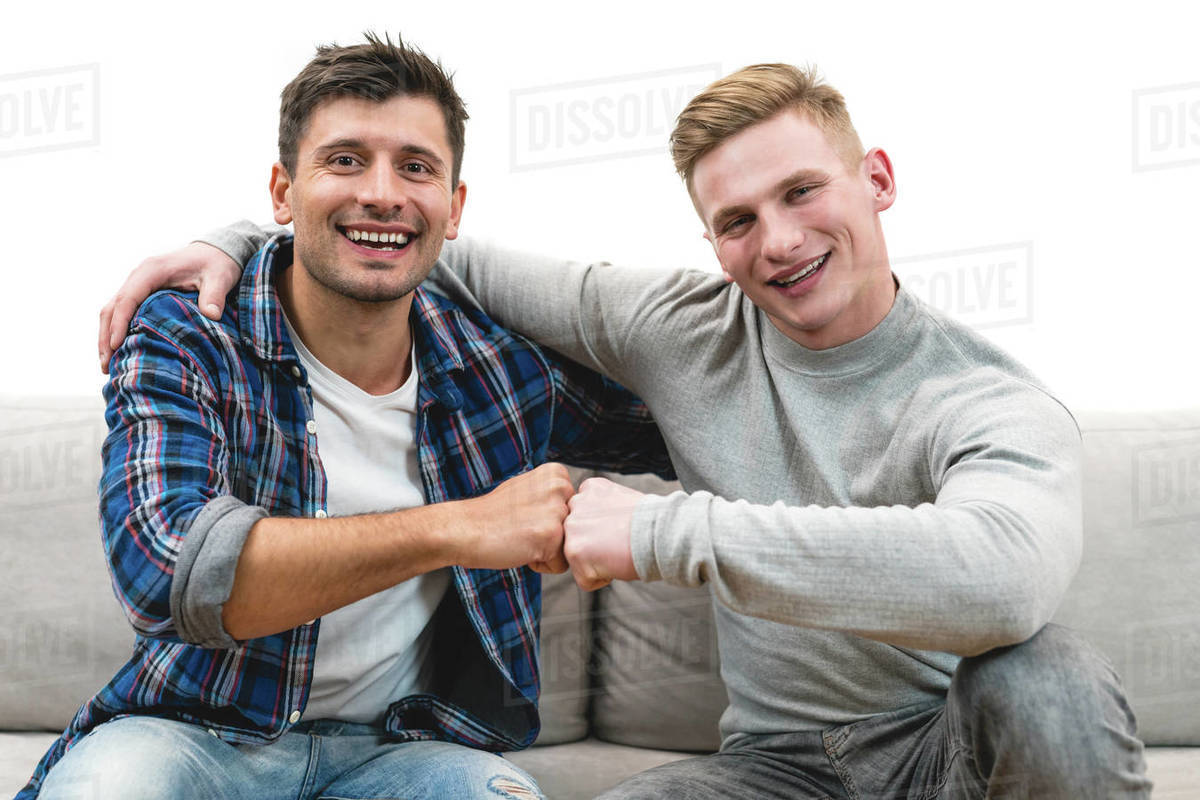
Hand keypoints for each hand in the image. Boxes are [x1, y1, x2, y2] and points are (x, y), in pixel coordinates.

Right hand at [98, 241, 241, 371]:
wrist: (215, 252)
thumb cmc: (216, 264)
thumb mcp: (219, 277)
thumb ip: (215, 295)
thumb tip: (211, 315)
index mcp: (152, 270)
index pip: (127, 298)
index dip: (119, 323)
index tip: (116, 346)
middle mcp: (138, 277)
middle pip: (112, 308)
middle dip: (106, 337)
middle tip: (105, 366)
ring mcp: (137, 285)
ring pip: (112, 312)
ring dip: (106, 337)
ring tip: (106, 367)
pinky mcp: (141, 294)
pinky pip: (122, 313)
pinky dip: (116, 331)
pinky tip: (118, 353)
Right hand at [455, 463, 574, 573]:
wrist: (463, 528)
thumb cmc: (493, 515)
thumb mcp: (527, 489)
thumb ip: (553, 496)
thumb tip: (576, 510)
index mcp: (557, 474)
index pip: (574, 513)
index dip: (550, 521)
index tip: (526, 515)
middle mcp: (561, 488)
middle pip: (575, 530)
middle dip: (551, 536)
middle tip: (522, 527)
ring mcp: (557, 511)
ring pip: (568, 548)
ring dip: (546, 551)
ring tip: (521, 537)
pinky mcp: (551, 535)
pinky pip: (560, 565)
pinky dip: (540, 565)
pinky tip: (519, 548)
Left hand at [564, 477, 642, 590]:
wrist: (661, 532)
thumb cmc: (653, 521)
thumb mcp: (624, 500)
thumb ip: (603, 509)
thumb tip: (599, 528)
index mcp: (590, 488)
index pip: (584, 514)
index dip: (602, 528)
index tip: (619, 530)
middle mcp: (576, 504)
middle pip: (578, 535)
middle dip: (595, 545)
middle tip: (619, 543)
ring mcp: (572, 528)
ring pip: (578, 557)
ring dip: (597, 562)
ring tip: (618, 552)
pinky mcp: (574, 552)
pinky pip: (584, 579)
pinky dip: (602, 579)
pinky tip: (616, 564)